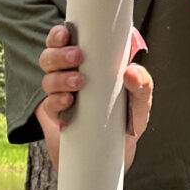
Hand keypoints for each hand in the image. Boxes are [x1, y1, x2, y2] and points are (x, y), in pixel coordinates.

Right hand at [39, 24, 152, 163]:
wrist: (114, 158)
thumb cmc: (126, 122)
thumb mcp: (140, 103)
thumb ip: (142, 85)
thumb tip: (131, 72)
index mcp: (85, 65)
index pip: (64, 42)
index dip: (58, 34)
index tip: (66, 32)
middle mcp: (68, 77)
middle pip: (49, 57)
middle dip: (58, 54)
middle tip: (77, 56)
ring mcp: (60, 97)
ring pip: (47, 79)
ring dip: (59, 77)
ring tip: (79, 82)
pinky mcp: (57, 118)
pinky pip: (49, 105)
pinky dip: (57, 101)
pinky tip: (69, 100)